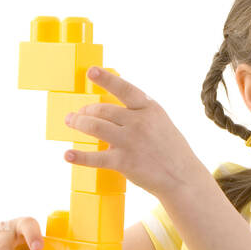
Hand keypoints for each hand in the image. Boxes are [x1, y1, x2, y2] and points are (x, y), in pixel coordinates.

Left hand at [63, 66, 202, 200]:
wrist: (183, 178)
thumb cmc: (171, 150)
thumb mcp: (161, 122)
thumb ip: (139, 113)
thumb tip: (110, 111)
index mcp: (150, 109)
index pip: (124, 89)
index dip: (106, 79)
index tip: (91, 71)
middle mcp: (139, 122)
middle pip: (102, 110)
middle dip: (85, 110)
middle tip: (77, 113)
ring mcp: (131, 142)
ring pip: (95, 127)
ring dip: (78, 123)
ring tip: (70, 121)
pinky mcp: (124, 162)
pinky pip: (96, 158)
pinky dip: (79, 156)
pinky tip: (67, 154)